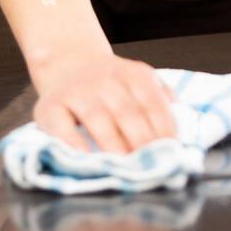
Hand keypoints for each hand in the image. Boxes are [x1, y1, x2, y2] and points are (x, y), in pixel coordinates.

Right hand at [31, 51, 178, 154]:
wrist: (69, 65)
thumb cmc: (111, 85)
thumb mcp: (140, 82)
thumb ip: (160, 102)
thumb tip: (180, 133)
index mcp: (134, 74)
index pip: (153, 102)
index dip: (163, 128)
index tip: (170, 151)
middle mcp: (106, 79)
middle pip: (127, 112)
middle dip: (141, 140)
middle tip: (149, 165)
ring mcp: (77, 91)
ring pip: (97, 118)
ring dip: (113, 144)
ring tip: (124, 165)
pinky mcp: (50, 106)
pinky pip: (62, 126)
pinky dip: (74, 143)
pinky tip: (86, 159)